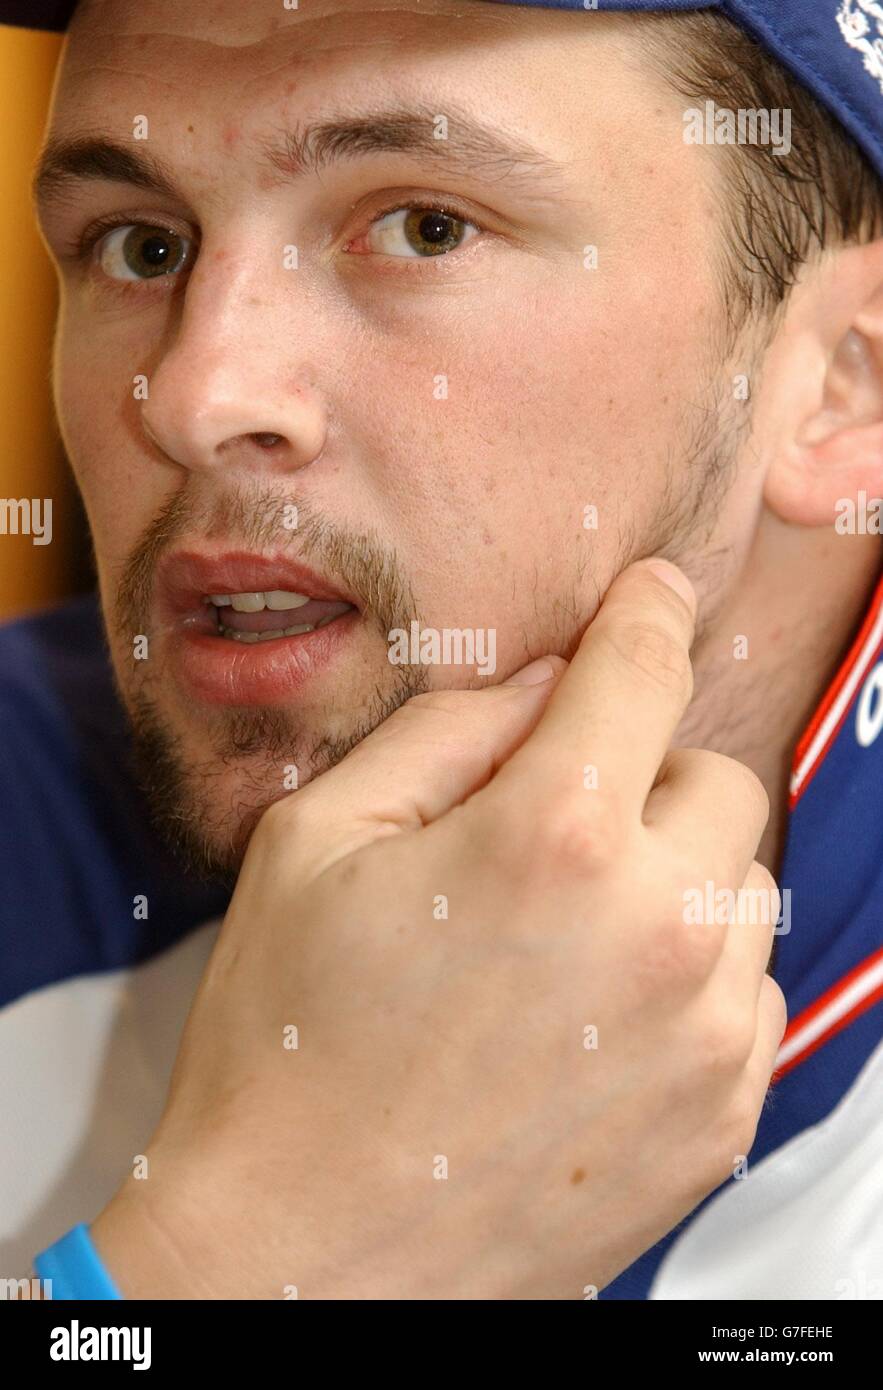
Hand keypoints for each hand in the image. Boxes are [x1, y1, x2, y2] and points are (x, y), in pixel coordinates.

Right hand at [91, 558, 785, 1298]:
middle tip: (555, 826)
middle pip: (718, 778)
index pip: (645, 668)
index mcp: (551, 835)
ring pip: (743, 886)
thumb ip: (447, 732)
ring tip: (565, 939)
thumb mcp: (316, 842)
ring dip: (671, 878)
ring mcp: (706, 1032)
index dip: (647, 612)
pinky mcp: (722, 1115)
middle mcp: (658, 927)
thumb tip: (548, 680)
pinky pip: (748, 989)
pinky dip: (689, 973)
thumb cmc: (289, 1044)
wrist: (304, 1258)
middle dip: (646, 775)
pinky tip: (591, 1016)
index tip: (653, 594)